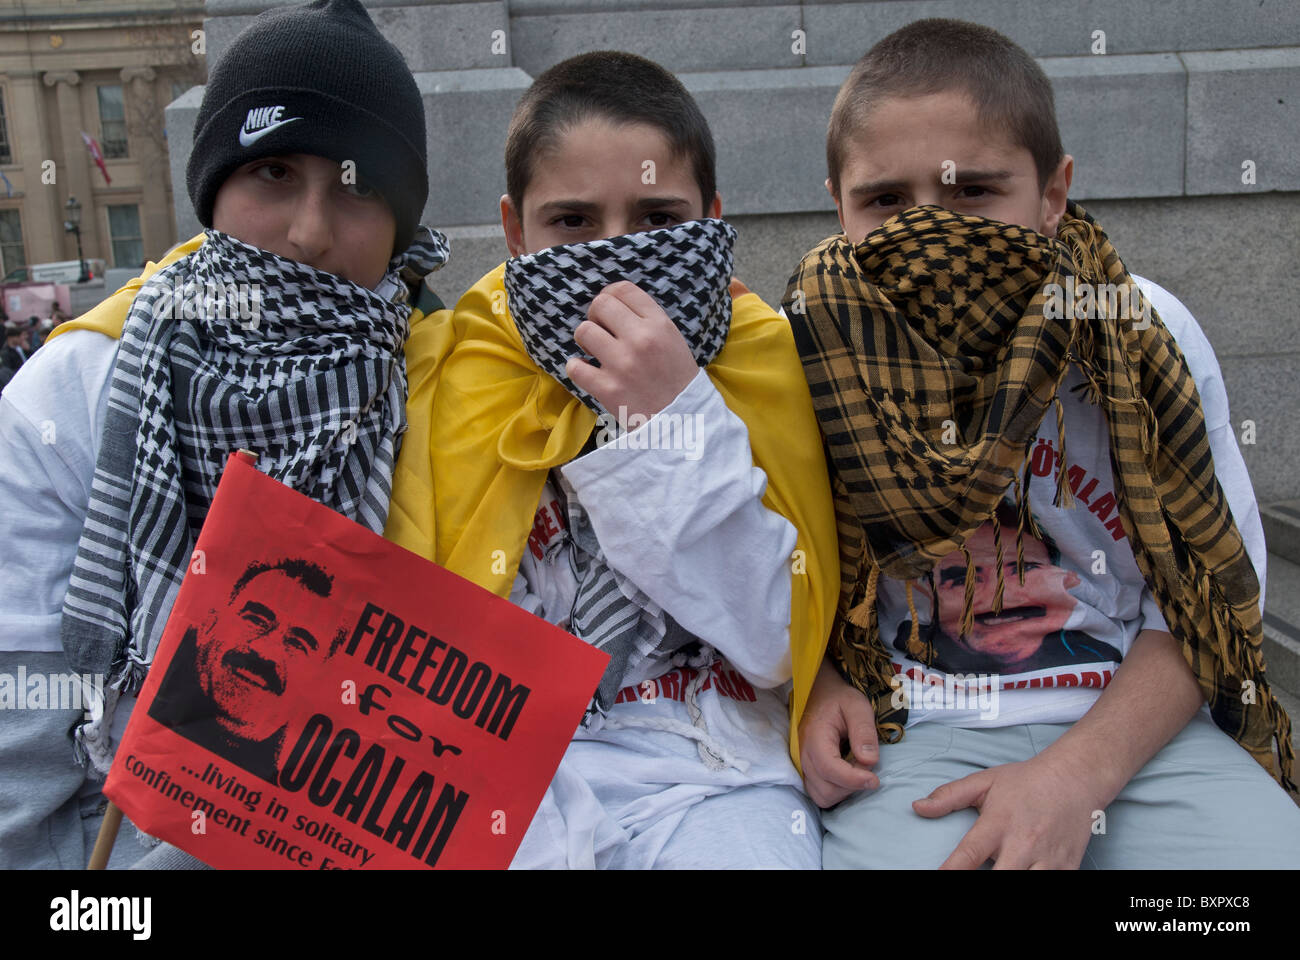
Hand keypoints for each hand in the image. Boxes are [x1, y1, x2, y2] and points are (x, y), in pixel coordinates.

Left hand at [567, 281, 699, 422]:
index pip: (624, 289)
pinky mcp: (607, 388)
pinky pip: (574, 367)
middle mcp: (640, 339)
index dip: (610, 295)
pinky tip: (589, 373)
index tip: (608, 311)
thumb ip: (648, 321)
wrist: (682, 423)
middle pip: (600, 305)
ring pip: (584, 331)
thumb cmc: (678, 382)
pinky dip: (577, 369)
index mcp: (659, 325)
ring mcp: (622, 363)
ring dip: (586, 342)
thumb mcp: (673, 341)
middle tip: (601, 332)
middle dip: (595, 317)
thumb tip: (614, 306)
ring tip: (596, 353)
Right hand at [798, 657, 879, 807]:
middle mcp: (803, 754)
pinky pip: (818, 793)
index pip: (829, 768)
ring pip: (821, 796)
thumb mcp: (857, 706)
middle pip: (826, 789)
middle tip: (867, 769)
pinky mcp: (806, 770)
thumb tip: (869, 762)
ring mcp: (802, 764)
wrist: (819, 694)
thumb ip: (864, 732)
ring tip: (857, 771)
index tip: (874, 780)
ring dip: (844, 791)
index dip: (853, 780)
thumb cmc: (839, 699)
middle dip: (851, 786)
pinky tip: (847, 775)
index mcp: (815, 736)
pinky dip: (835, 791)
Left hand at [913, 752, 1099, 868]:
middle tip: (969, 881)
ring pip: (1025, 885)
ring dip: (1009, 883)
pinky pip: (1050, 884)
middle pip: (1000, 879)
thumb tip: (918, 807)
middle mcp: (1022, 844)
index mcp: (998, 824)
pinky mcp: (1067, 867)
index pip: (969, 855)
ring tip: (999, 873)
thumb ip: (949, 796)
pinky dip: (1037, 884)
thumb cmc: (1026, 781)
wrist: (1075, 778)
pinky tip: (1023, 874)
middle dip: (983, 884)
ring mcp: (1047, 859)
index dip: (951, 871)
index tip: (938, 876)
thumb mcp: (984, 782)